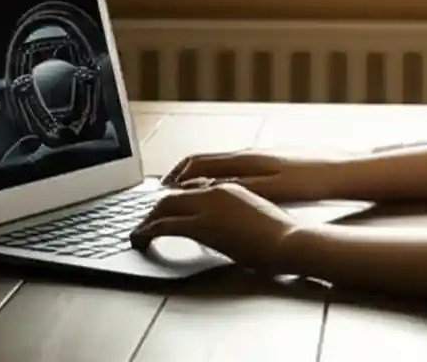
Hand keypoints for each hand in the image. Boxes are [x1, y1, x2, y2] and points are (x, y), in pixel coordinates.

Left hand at [130, 183, 296, 273]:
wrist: (288, 241)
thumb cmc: (279, 234)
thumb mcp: (253, 215)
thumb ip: (233, 214)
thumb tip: (220, 225)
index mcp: (229, 187)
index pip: (190, 189)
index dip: (171, 201)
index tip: (162, 211)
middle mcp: (215, 191)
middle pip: (172, 196)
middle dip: (154, 210)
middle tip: (144, 223)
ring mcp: (208, 205)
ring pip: (164, 207)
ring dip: (148, 220)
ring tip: (139, 233)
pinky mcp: (202, 224)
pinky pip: (165, 224)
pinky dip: (148, 231)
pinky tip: (142, 239)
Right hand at [160, 149, 351, 201]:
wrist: (345, 170)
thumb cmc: (311, 181)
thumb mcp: (271, 189)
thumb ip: (236, 187)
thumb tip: (203, 188)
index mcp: (246, 159)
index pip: (199, 163)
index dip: (177, 176)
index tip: (161, 190)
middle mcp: (251, 152)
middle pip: (207, 159)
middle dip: (184, 173)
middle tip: (168, 190)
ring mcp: (264, 154)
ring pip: (223, 162)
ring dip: (202, 174)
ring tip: (191, 190)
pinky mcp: (276, 160)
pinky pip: (238, 165)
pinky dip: (221, 175)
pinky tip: (228, 187)